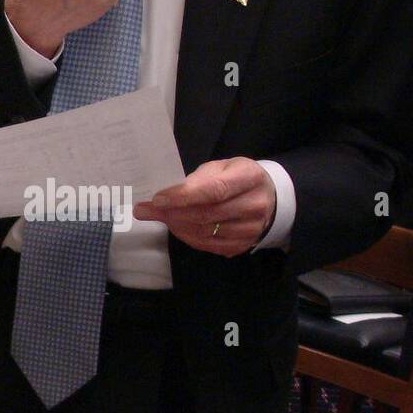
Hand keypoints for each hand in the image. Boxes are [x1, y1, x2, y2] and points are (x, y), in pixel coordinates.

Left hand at [134, 157, 276, 255]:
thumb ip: (196, 179)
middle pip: (207, 214)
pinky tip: (176, 227)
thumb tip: (165, 196)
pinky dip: (188, 238)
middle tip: (145, 210)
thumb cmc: (236, 177)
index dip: (183, 196)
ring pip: (206, 232)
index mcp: (249, 177)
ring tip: (159, 216)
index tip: (157, 199)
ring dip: (176, 226)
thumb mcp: (220, 167)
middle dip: (171, 213)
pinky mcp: (245, 245)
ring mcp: (252, 229)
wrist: (267, 197)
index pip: (214, 190)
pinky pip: (210, 246)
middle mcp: (255, 205)